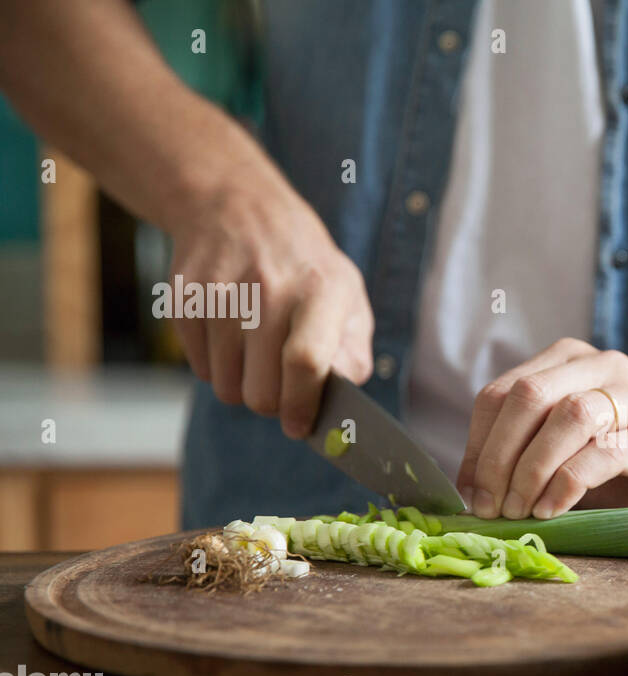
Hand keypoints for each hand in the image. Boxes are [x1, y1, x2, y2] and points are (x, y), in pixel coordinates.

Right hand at [167, 172, 373, 437]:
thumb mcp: (348, 297)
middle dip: (273, 403)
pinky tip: (231, 335)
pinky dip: (216, 366)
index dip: (302, 405)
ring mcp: (222, 290)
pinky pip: (199, 368)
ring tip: (257, 353)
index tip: (300, 426)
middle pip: (262, 389)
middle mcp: (270, 286)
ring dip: (243, 385)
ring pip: (227, 387)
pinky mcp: (185, 297)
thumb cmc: (305, 268)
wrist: (239, 207)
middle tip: (281, 386)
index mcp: (321, 289)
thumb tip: (339, 399)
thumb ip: (353, 353)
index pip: (306, 362)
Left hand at [457, 338, 627, 518]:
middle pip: (527, 397)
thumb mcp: (567, 445)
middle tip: (491, 507)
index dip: (476, 445)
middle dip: (498, 458)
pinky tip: (553, 508)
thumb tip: (470, 491)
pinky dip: (567, 484)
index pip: (501, 392)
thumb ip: (524, 451)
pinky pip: (601, 452)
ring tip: (521, 510)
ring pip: (565, 417)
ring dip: (531, 470)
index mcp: (568, 360)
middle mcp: (601, 364)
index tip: (470, 493)